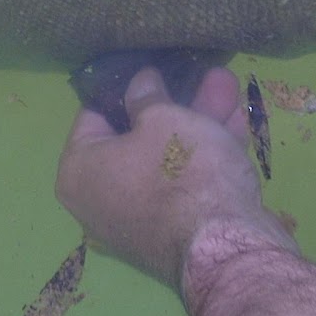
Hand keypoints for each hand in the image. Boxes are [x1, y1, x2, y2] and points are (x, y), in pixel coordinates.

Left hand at [54, 66, 293, 288]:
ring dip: (200, 122)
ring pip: (169, 157)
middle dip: (177, 102)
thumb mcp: (162, 117)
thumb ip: (147, 95)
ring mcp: (141, 220)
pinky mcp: (177, 233)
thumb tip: (139, 83)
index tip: (151, 67)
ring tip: (228, 86)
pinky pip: (187, 183)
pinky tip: (237, 125)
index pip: (95, 115)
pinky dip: (208, 155)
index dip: (127, 87)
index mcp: (79, 173)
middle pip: (139, 136)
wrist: (226, 247)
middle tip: (200, 75)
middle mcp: (101, 201)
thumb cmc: (180, 172)